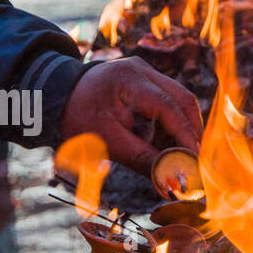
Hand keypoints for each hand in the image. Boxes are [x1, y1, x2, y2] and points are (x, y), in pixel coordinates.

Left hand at [60, 58, 203, 174]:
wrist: (57, 96)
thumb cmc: (78, 118)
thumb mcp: (107, 142)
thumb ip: (141, 159)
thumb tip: (169, 183)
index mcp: (128, 79)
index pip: (168, 106)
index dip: (185, 135)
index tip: (194, 160)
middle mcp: (141, 69)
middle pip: (183, 98)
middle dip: (192, 131)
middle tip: (194, 160)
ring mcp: (146, 72)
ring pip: (180, 100)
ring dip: (182, 128)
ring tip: (175, 154)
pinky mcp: (146, 80)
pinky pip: (170, 101)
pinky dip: (172, 124)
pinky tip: (163, 143)